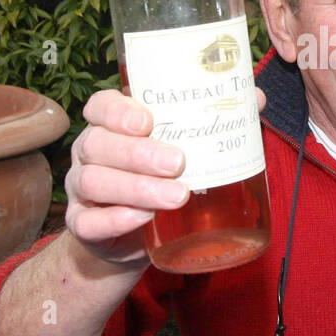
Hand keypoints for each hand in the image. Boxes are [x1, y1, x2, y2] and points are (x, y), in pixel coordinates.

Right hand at [65, 88, 267, 262]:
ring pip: (94, 181)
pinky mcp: (83, 225)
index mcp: (111, 125)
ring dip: (136, 188)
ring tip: (176, 196)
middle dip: (138, 153)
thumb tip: (255, 97)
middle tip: (178, 163)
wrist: (133, 237)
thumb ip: (212, 121)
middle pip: (98, 143)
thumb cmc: (160, 179)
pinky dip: (115, 219)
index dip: (118, 111)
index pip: (101, 105)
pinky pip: (87, 222)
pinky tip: (142, 218)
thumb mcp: (182, 148)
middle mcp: (90, 152)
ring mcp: (80, 189)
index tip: (147, 121)